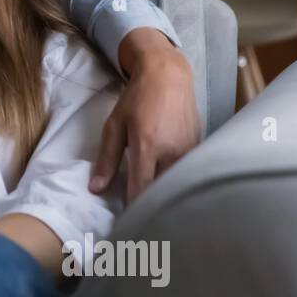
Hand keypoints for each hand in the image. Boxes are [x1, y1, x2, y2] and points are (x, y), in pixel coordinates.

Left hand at [92, 28, 200, 202]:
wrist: (168, 75)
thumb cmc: (137, 100)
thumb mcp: (114, 127)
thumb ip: (107, 160)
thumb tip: (96, 189)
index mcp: (148, 147)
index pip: (141, 192)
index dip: (133, 210)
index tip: (126, 221)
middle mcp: (173, 153)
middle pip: (162, 193)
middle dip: (150, 206)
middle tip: (139, 218)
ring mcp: (190, 151)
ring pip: (177, 185)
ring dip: (165, 196)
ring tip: (154, 205)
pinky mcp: (200, 148)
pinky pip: (188, 173)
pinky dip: (178, 182)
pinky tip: (168, 186)